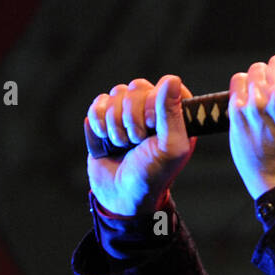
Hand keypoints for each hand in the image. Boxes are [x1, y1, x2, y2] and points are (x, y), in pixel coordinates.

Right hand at [85, 75, 195, 215]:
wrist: (121, 194)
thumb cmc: (152, 174)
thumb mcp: (170, 148)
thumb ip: (172, 114)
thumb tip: (170, 80)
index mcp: (176, 113)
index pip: (166, 84)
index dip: (154, 103)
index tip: (152, 127)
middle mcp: (152, 108)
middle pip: (137, 87)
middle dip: (132, 118)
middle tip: (136, 141)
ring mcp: (127, 111)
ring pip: (116, 93)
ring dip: (116, 124)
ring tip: (124, 145)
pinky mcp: (105, 117)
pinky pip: (98, 103)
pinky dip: (99, 122)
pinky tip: (107, 139)